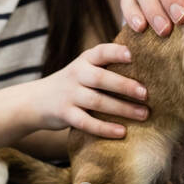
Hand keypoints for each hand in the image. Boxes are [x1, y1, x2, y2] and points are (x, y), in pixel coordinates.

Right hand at [29, 43, 149, 137]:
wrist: (35, 100)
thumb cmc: (73, 83)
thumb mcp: (84, 68)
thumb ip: (107, 65)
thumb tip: (147, 61)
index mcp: (85, 60)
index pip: (102, 52)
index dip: (117, 52)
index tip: (134, 55)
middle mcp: (76, 74)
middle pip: (102, 79)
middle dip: (125, 86)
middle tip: (146, 94)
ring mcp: (69, 95)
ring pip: (97, 102)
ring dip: (122, 109)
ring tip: (144, 114)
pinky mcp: (64, 114)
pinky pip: (86, 122)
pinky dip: (104, 128)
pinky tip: (122, 132)